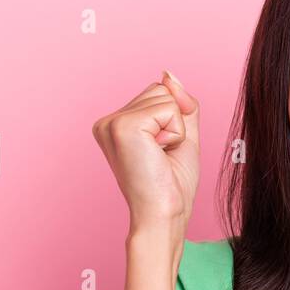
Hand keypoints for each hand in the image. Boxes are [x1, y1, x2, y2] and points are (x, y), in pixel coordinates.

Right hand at [92, 70, 200, 232]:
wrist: (164, 215)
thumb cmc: (171, 185)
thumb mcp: (183, 136)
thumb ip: (180, 104)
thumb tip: (168, 74)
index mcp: (115, 124)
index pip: (158, 93)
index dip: (173, 121)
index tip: (161, 153)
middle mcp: (107, 121)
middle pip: (161, 90)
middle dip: (175, 123)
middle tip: (161, 156)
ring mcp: (112, 123)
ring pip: (166, 97)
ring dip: (176, 129)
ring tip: (160, 156)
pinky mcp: (122, 127)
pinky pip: (169, 110)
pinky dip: (175, 133)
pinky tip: (159, 154)